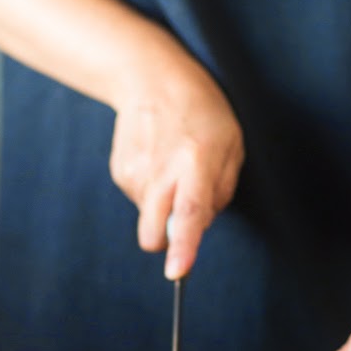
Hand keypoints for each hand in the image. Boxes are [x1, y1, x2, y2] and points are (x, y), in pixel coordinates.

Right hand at [108, 44, 243, 277]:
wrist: (150, 78)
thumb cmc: (201, 111)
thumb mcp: (231, 144)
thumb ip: (221, 190)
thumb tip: (200, 227)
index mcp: (195, 161)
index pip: (189, 212)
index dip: (184, 246)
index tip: (177, 272)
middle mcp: (161, 170)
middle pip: (153, 232)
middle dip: (167, 241)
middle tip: (184, 215)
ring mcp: (135, 172)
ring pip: (151, 219)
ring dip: (165, 205)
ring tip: (176, 166)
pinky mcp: (120, 173)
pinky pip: (142, 202)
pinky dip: (154, 191)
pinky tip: (159, 160)